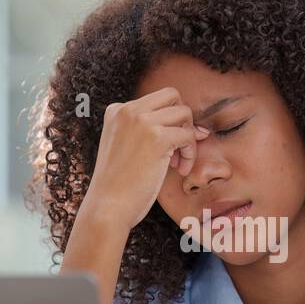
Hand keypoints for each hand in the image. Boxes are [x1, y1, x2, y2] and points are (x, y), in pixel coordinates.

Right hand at [84, 88, 208, 229]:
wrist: (107, 207)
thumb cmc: (118, 185)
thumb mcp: (125, 148)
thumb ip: (147, 132)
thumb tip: (197, 128)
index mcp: (116, 110)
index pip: (155, 100)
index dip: (168, 121)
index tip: (167, 148)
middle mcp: (127, 110)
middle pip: (172, 95)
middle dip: (182, 119)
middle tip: (178, 146)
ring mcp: (142, 121)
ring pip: (184, 113)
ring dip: (188, 137)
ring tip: (178, 162)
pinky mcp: (157, 137)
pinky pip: (189, 136)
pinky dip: (190, 154)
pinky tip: (180, 171)